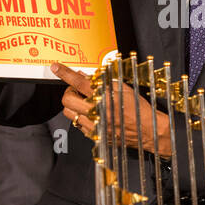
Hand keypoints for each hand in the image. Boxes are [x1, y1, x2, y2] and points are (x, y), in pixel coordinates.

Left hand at [52, 62, 172, 156]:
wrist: (148, 130)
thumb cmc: (139, 109)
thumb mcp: (123, 88)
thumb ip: (103, 81)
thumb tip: (86, 76)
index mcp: (105, 97)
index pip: (79, 82)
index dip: (65, 73)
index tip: (56, 68)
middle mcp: (98, 112)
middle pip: (67, 100)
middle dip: (69, 92)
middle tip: (77, 90)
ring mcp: (95, 125)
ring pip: (69, 113)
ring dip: (73, 105)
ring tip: (84, 102)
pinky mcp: (95, 136)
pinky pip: (78, 125)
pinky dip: (81, 117)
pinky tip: (91, 113)